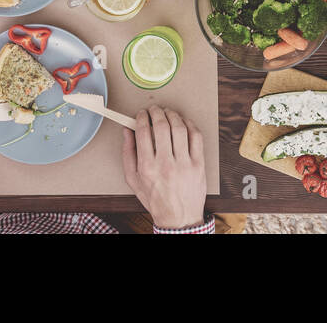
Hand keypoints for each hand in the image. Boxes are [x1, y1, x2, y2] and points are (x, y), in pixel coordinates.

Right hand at [122, 106, 206, 229]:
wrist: (178, 217)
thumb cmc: (155, 198)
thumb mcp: (133, 180)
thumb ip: (128, 153)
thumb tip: (127, 131)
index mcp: (147, 167)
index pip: (144, 132)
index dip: (142, 118)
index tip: (141, 114)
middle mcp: (166, 164)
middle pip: (162, 126)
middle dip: (157, 112)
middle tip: (154, 109)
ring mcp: (184, 163)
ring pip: (180, 128)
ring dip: (173, 115)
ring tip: (168, 113)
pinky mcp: (199, 164)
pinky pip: (196, 137)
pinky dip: (190, 124)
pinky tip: (184, 122)